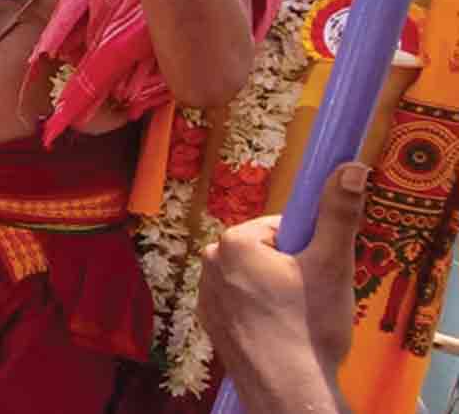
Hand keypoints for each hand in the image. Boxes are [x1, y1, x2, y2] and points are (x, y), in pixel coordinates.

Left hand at [198, 163, 366, 409]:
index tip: (317, 270)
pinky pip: (239, 302)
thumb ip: (338, 213)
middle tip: (309, 297)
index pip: (280, 226)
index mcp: (233, 241)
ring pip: (251, 277)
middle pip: (264, 250)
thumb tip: (351, 168)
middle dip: (289, 267)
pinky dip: (258, 311)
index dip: (307, 246)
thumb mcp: (332, 263)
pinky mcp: (208, 322)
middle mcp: (210, 262)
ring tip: (294, 318)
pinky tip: (277, 331)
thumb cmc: (309, 325)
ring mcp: (205, 294)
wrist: (288, 388)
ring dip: (273, 289)